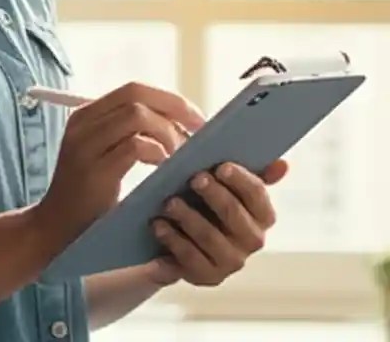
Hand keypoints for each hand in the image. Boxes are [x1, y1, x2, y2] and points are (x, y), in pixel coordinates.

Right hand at [33, 82, 206, 245]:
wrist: (58, 227)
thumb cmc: (89, 194)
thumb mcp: (102, 154)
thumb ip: (129, 134)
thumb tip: (179, 121)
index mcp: (85, 115)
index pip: (133, 90)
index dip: (169, 99)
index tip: (196, 119)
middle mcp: (81, 123)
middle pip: (136, 95)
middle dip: (175, 109)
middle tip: (199, 132)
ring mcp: (85, 145)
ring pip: (138, 116)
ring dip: (168, 133)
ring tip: (180, 156)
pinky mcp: (94, 170)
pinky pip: (135, 146)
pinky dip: (158, 154)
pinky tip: (164, 169)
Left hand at [144, 159, 288, 286]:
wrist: (182, 240)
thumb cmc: (206, 205)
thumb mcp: (225, 187)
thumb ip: (251, 174)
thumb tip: (282, 164)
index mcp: (262, 216)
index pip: (257, 195)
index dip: (240, 180)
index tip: (221, 166)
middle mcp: (252, 241)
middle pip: (235, 215)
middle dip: (214, 196)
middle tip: (193, 179)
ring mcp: (230, 261)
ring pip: (210, 238)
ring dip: (189, 218)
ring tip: (169, 203)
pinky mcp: (207, 276)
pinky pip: (189, 259)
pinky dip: (173, 241)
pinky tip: (158, 226)